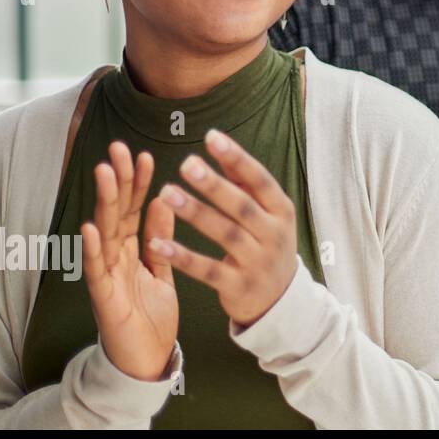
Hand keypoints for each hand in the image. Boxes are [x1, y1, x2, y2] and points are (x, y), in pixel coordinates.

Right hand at [82, 141, 177, 381]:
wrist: (148, 360)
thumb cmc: (152, 316)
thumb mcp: (162, 270)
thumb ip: (160, 239)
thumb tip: (165, 200)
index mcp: (131, 251)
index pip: (133, 210)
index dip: (137, 184)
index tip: (144, 156)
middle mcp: (115, 258)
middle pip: (115, 213)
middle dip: (118, 181)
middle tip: (119, 149)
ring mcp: (107, 275)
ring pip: (104, 233)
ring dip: (104, 203)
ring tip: (105, 174)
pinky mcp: (104, 298)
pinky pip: (98, 271)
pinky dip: (94, 250)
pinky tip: (92, 229)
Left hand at [149, 129, 299, 326]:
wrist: (280, 300)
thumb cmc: (267, 244)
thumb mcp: (268, 213)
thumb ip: (243, 181)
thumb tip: (218, 143)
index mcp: (282, 211)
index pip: (260, 180)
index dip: (237, 159)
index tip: (211, 138)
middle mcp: (274, 235)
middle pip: (241, 206)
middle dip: (213, 184)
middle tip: (185, 164)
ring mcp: (258, 262)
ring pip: (225, 234)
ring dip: (195, 213)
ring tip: (166, 192)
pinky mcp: (238, 286)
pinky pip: (207, 270)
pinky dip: (182, 256)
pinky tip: (157, 243)